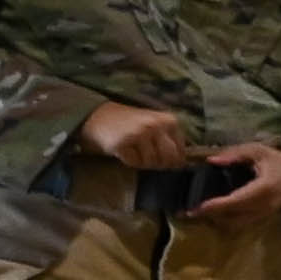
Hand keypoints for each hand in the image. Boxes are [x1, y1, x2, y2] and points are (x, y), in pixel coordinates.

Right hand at [79, 101, 197, 169]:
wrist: (99, 116)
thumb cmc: (130, 123)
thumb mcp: (155, 125)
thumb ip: (169, 140)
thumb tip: (182, 163)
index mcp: (169, 121)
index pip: (181, 152)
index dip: (173, 161)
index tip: (161, 158)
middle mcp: (156, 126)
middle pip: (168, 159)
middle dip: (159, 164)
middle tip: (146, 157)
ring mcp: (139, 134)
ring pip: (151, 162)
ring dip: (142, 162)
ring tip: (134, 150)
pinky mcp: (123, 143)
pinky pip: (134, 163)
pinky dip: (129, 161)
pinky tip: (124, 150)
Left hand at [186, 143, 280, 227]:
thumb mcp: (259, 151)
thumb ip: (235, 155)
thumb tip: (211, 161)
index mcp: (263, 189)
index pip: (235, 201)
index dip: (215, 206)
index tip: (196, 207)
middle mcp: (264, 206)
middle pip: (232, 217)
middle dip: (210, 216)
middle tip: (188, 211)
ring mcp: (265, 214)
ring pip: (236, 224)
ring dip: (218, 220)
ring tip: (199, 213)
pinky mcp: (264, 217)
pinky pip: (242, 222)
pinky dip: (227, 219)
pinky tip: (216, 212)